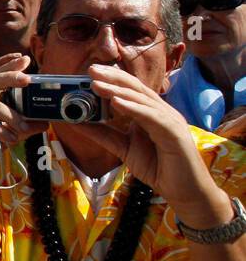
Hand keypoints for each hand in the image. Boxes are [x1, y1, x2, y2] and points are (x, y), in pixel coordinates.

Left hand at [83, 65, 231, 225]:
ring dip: (118, 90)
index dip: (111, 79)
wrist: (184, 191)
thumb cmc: (158, 167)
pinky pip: (152, 117)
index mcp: (150, 112)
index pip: (130, 89)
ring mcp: (169, 120)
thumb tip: (76, 122)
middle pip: (136, 88)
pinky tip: (117, 102)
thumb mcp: (123, 148)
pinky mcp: (174, 133)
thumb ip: (103, 134)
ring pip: (142, 100)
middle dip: (113, 77)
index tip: (89, 73)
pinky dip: (134, 108)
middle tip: (90, 69)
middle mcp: (161, 112)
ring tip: (97, 84)